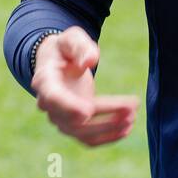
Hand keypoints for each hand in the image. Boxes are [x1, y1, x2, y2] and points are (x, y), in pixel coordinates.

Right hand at [31, 27, 138, 146]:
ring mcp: (59, 119)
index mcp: (45, 81)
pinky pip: (88, 139)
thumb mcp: (71, 38)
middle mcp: (48, 105)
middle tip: (131, 108)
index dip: (69, 106)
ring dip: (109, 129)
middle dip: (103, 116)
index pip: (53, 98)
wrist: (57, 62)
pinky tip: (126, 129)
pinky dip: (107, 138)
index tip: (88, 111)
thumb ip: (80, 47)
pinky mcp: (72, 126)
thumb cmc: (65, 48)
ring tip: (132, 117)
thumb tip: (90, 61)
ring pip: (83, 133)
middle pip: (74, 119)